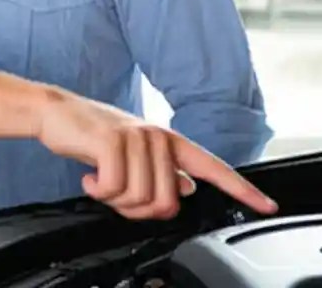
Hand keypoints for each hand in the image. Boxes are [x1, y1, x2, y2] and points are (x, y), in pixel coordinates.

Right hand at [36, 89, 277, 219]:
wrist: (54, 113)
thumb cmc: (92, 137)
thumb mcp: (133, 154)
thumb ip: (163, 171)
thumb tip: (188, 187)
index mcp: (169, 142)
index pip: (214, 168)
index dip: (243, 190)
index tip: (267, 205)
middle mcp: (158, 137)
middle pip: (167, 203)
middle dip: (137, 210)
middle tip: (116, 193)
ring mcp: (137, 137)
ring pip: (141, 199)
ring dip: (115, 201)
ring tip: (102, 181)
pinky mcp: (113, 141)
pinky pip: (115, 189)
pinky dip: (98, 192)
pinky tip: (90, 177)